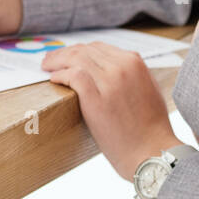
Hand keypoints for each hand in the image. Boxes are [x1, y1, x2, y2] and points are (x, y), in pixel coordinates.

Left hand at [42, 42, 178, 180]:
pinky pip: (72, 76)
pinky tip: (54, 79)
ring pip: (76, 59)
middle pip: (84, 51)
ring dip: (57, 61)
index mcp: (134, 62)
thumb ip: (131, 73)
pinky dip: (60, 75)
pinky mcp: (95, 97)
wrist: (151, 150)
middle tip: (50, 60)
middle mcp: (122, 66)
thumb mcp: (148, 88)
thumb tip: (110, 67)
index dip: (80, 50)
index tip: (69, 56)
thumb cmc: (151, 126)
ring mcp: (109, 80)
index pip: (99, 48)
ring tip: (47, 66)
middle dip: (64, 53)